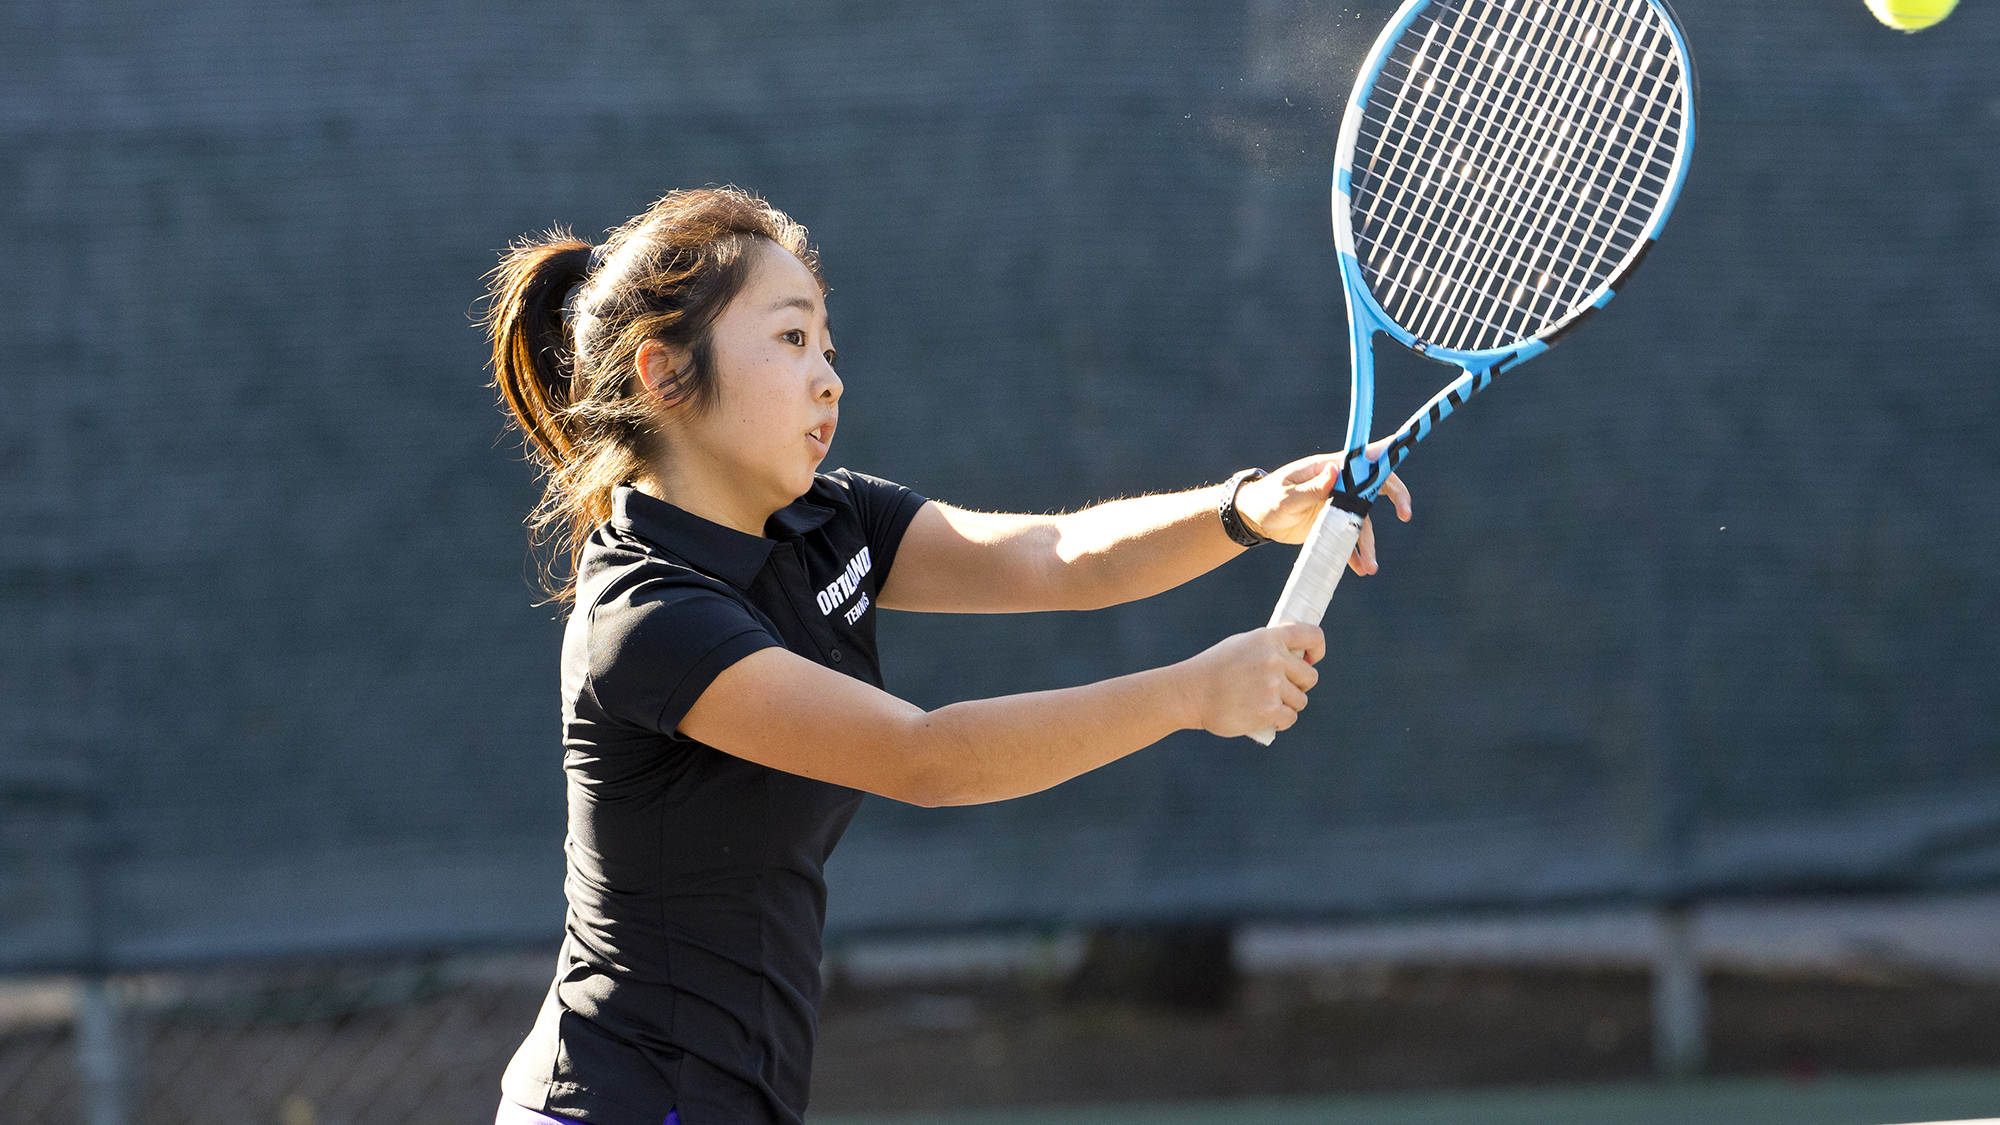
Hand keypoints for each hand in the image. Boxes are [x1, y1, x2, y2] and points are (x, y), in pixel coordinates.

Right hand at [1177, 624, 1323, 737]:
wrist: (1190, 693)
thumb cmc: (1213, 669)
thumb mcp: (1241, 645)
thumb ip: (1268, 647)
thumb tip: (1296, 654)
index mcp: (1268, 638)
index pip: (1312, 636)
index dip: (1317, 650)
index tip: (1311, 660)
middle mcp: (1274, 659)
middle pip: (1310, 676)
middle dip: (1300, 685)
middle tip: (1281, 690)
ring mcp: (1272, 685)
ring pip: (1300, 700)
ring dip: (1287, 705)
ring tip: (1267, 705)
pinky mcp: (1269, 709)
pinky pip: (1290, 717)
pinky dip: (1280, 721)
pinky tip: (1267, 718)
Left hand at [1234, 444, 1412, 574]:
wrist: (1255, 519)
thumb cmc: (1267, 498)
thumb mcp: (1285, 495)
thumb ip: (1310, 487)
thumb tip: (1334, 471)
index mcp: (1328, 468)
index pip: (1363, 458)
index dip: (1386, 456)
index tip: (1403, 457)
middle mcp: (1339, 485)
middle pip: (1376, 487)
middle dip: (1396, 497)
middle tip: (1405, 515)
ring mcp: (1337, 505)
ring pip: (1362, 521)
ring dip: (1368, 544)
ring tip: (1369, 567)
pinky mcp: (1332, 524)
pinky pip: (1349, 539)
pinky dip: (1354, 553)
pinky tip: (1359, 568)